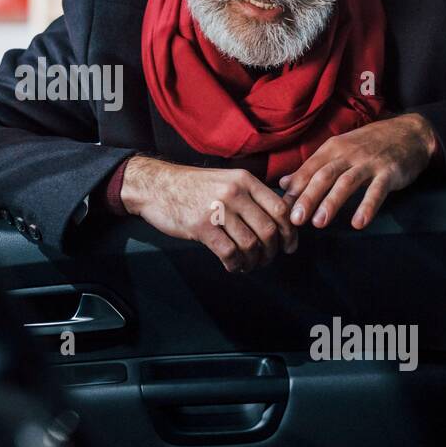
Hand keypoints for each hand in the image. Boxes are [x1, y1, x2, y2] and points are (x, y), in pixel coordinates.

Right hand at [120, 156, 295, 272]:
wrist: (157, 186)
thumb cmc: (193, 188)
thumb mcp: (226, 180)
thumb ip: (251, 196)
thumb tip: (279, 221)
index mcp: (244, 180)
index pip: (280, 209)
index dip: (289, 232)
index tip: (289, 246)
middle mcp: (234, 192)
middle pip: (268, 230)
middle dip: (272, 251)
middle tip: (266, 259)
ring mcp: (217, 209)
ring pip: (250, 244)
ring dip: (253, 261)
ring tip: (248, 264)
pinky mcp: (201, 226)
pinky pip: (229, 253)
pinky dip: (236, 265)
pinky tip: (233, 266)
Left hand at [279, 113, 437, 230]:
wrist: (410, 132)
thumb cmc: (369, 144)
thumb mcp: (339, 150)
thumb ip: (312, 168)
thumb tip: (284, 184)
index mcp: (332, 148)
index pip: (308, 169)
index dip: (294, 189)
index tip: (280, 209)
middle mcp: (348, 154)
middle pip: (324, 176)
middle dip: (308, 197)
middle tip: (295, 219)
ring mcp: (369, 163)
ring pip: (347, 182)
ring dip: (332, 203)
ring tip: (318, 223)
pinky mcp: (389, 172)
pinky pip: (377, 191)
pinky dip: (367, 207)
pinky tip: (358, 223)